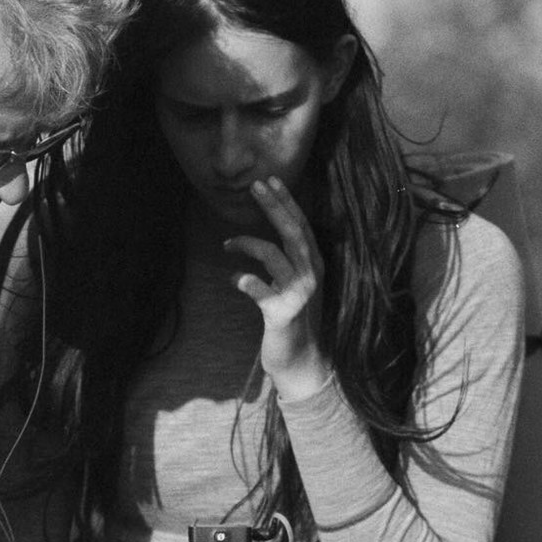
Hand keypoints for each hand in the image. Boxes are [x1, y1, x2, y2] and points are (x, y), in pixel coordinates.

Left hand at [223, 177, 336, 397]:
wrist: (303, 361)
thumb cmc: (295, 319)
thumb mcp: (296, 285)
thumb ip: (287, 260)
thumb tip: (268, 236)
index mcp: (315, 265)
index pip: (302, 225)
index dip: (287, 201)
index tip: (270, 179)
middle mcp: (311, 275)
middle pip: (292, 232)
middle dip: (274, 207)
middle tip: (255, 186)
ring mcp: (299, 294)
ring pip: (273, 255)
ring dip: (247, 243)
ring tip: (226, 244)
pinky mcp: (282, 313)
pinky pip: (259, 289)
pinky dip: (243, 280)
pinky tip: (233, 280)